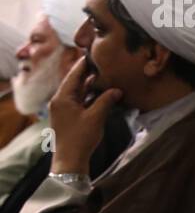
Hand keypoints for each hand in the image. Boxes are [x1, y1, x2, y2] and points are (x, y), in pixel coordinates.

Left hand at [47, 56, 121, 174]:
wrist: (70, 159)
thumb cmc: (80, 137)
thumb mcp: (95, 117)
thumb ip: (106, 101)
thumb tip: (117, 90)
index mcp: (62, 97)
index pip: (73, 75)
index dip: (84, 64)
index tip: (93, 52)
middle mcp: (60, 100)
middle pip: (75, 82)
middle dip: (88, 73)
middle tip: (102, 62)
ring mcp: (63, 109)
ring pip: (77, 91)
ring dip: (90, 85)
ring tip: (104, 75)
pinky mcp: (68, 116)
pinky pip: (79, 100)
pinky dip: (89, 95)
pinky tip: (100, 92)